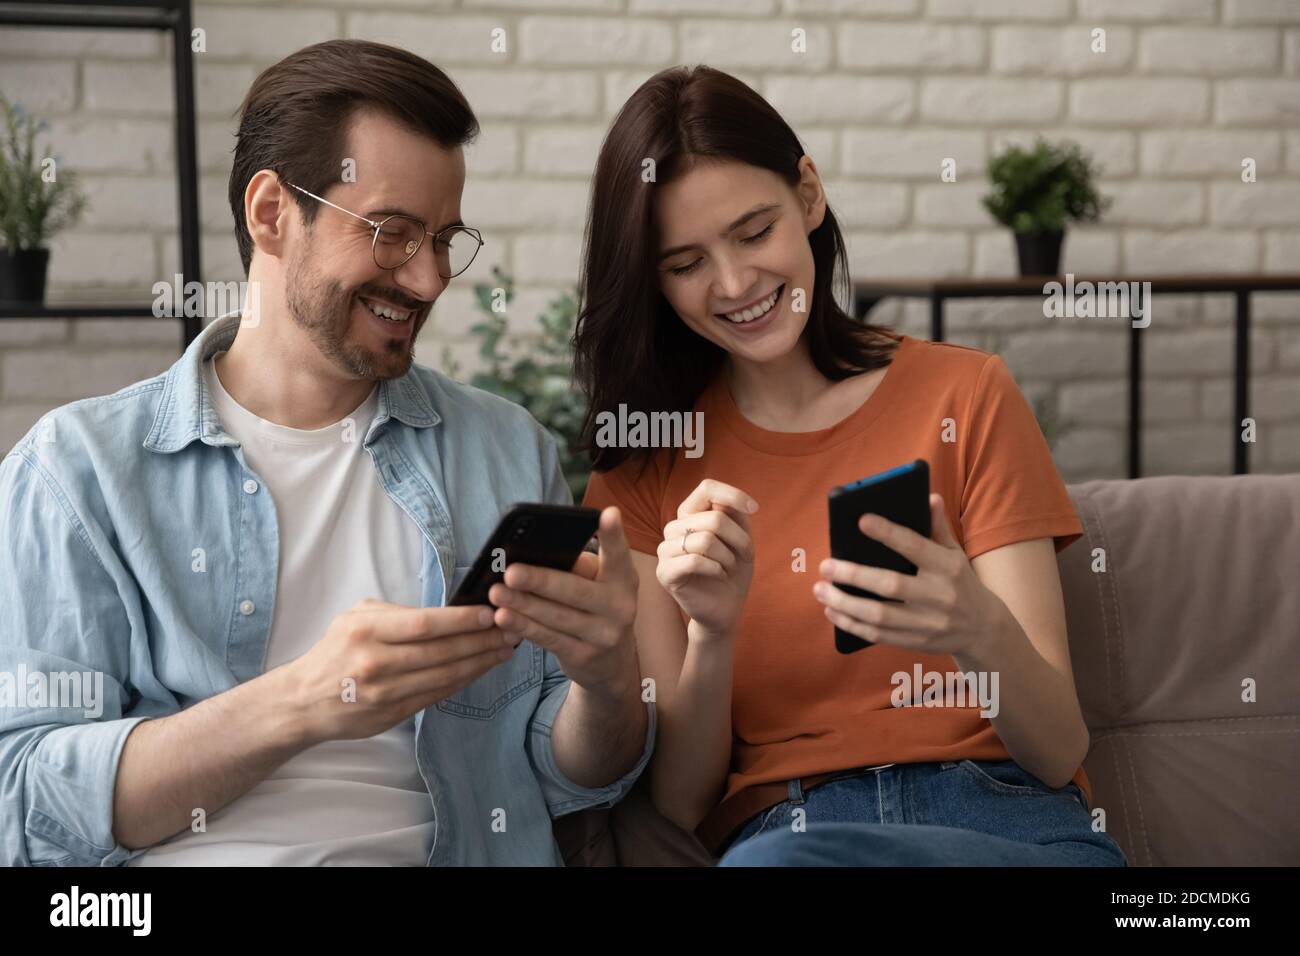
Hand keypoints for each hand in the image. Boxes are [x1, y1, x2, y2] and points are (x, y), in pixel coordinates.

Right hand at [285, 598, 515, 743]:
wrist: (304, 701)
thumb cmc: (336, 651)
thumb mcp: (356, 618)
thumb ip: (397, 614)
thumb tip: (445, 612)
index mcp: (365, 631)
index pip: (425, 624)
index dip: (462, 620)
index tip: (490, 613)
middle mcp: (375, 663)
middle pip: (441, 652)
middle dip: (481, 641)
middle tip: (510, 630)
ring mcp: (385, 692)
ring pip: (444, 676)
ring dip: (479, 662)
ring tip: (504, 649)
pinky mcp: (392, 714)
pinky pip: (436, 695)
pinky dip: (462, 681)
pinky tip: (480, 668)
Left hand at [488, 506, 640, 696]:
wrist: (611, 662)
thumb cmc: (596, 607)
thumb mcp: (599, 585)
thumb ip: (579, 569)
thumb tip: (534, 553)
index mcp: (623, 579)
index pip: (618, 554)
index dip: (614, 534)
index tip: (608, 513)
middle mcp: (620, 606)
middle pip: (575, 590)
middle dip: (540, 580)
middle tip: (511, 571)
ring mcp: (604, 635)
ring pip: (556, 616)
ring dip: (522, 604)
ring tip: (496, 593)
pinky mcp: (584, 656)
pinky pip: (548, 638)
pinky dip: (523, 626)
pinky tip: (503, 617)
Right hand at [656, 479, 756, 642]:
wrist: (726, 609)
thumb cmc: (732, 571)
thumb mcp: (741, 538)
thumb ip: (734, 514)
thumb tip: (734, 502)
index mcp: (690, 515)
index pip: (706, 488)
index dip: (733, 495)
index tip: (754, 510)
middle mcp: (673, 528)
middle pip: (713, 519)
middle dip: (739, 539)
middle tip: (744, 556)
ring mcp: (665, 550)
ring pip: (705, 540)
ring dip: (728, 557)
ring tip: (729, 568)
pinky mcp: (665, 572)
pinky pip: (694, 560)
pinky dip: (716, 568)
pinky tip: (719, 575)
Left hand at [812, 494, 1006, 656]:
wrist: (983, 629)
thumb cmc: (959, 582)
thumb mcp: (955, 553)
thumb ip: (939, 527)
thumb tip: (928, 496)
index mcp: (948, 567)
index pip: (915, 547)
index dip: (889, 534)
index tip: (861, 520)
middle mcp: (938, 596)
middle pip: (891, 585)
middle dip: (853, 575)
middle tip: (825, 566)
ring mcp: (927, 623)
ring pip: (879, 615)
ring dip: (845, 603)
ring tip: (821, 590)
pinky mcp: (916, 642)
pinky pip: (878, 635)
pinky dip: (851, 624)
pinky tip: (832, 611)